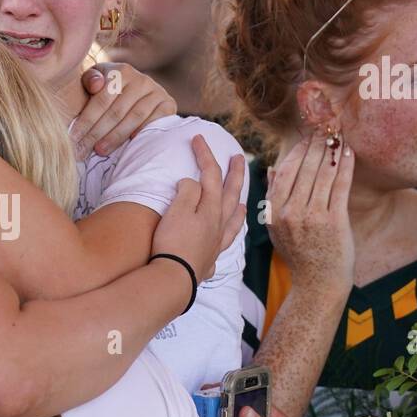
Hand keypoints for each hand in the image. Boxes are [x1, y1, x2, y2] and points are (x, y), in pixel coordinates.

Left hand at [73, 62, 175, 157]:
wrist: (139, 92)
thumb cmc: (109, 89)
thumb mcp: (96, 81)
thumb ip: (90, 80)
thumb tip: (96, 85)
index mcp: (121, 71)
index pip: (101, 100)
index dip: (85, 121)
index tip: (72, 139)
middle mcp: (141, 79)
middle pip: (116, 111)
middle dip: (96, 133)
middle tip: (82, 150)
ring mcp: (157, 92)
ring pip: (134, 118)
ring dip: (116, 137)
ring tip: (100, 151)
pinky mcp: (169, 104)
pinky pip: (154, 122)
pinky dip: (141, 132)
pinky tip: (129, 144)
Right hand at [150, 135, 245, 281]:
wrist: (173, 279)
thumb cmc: (172, 243)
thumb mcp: (176, 210)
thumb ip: (188, 192)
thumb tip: (192, 184)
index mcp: (211, 210)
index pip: (211, 176)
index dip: (205, 155)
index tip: (198, 138)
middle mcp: (218, 226)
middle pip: (231, 195)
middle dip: (235, 174)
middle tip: (239, 157)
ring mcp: (215, 245)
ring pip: (233, 223)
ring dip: (239, 209)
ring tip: (244, 203)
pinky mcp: (207, 262)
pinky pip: (222, 248)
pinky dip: (226, 241)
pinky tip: (222, 244)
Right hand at [264, 133, 354, 295]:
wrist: (317, 284)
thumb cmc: (299, 255)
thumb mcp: (277, 228)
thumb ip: (273, 197)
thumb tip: (273, 168)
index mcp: (273, 212)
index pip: (284, 171)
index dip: (297, 150)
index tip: (307, 136)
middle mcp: (290, 212)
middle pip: (304, 169)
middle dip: (316, 145)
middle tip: (325, 128)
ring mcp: (312, 217)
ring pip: (322, 174)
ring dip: (332, 151)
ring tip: (338, 136)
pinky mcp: (334, 221)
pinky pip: (340, 186)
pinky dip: (345, 166)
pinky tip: (349, 153)